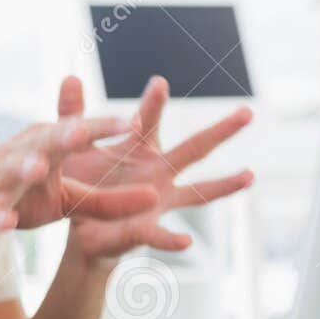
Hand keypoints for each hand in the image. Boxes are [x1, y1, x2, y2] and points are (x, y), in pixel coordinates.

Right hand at [0, 114, 158, 249]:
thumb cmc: (21, 194)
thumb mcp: (67, 199)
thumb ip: (107, 200)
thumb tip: (154, 198)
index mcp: (47, 146)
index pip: (78, 133)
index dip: (102, 129)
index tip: (132, 123)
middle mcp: (22, 155)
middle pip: (45, 143)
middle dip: (64, 136)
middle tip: (84, 130)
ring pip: (11, 172)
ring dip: (23, 169)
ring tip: (37, 168)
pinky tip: (4, 223)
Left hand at [56, 75, 253, 258]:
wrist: (81, 227)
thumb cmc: (85, 181)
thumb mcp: (75, 149)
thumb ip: (72, 115)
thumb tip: (70, 76)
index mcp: (140, 148)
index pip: (148, 122)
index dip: (153, 103)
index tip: (158, 82)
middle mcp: (160, 172)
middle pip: (194, 148)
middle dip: (220, 131)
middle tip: (247, 111)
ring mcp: (160, 201)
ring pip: (198, 192)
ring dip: (224, 185)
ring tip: (249, 176)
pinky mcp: (146, 230)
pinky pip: (160, 235)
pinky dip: (173, 240)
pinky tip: (187, 242)